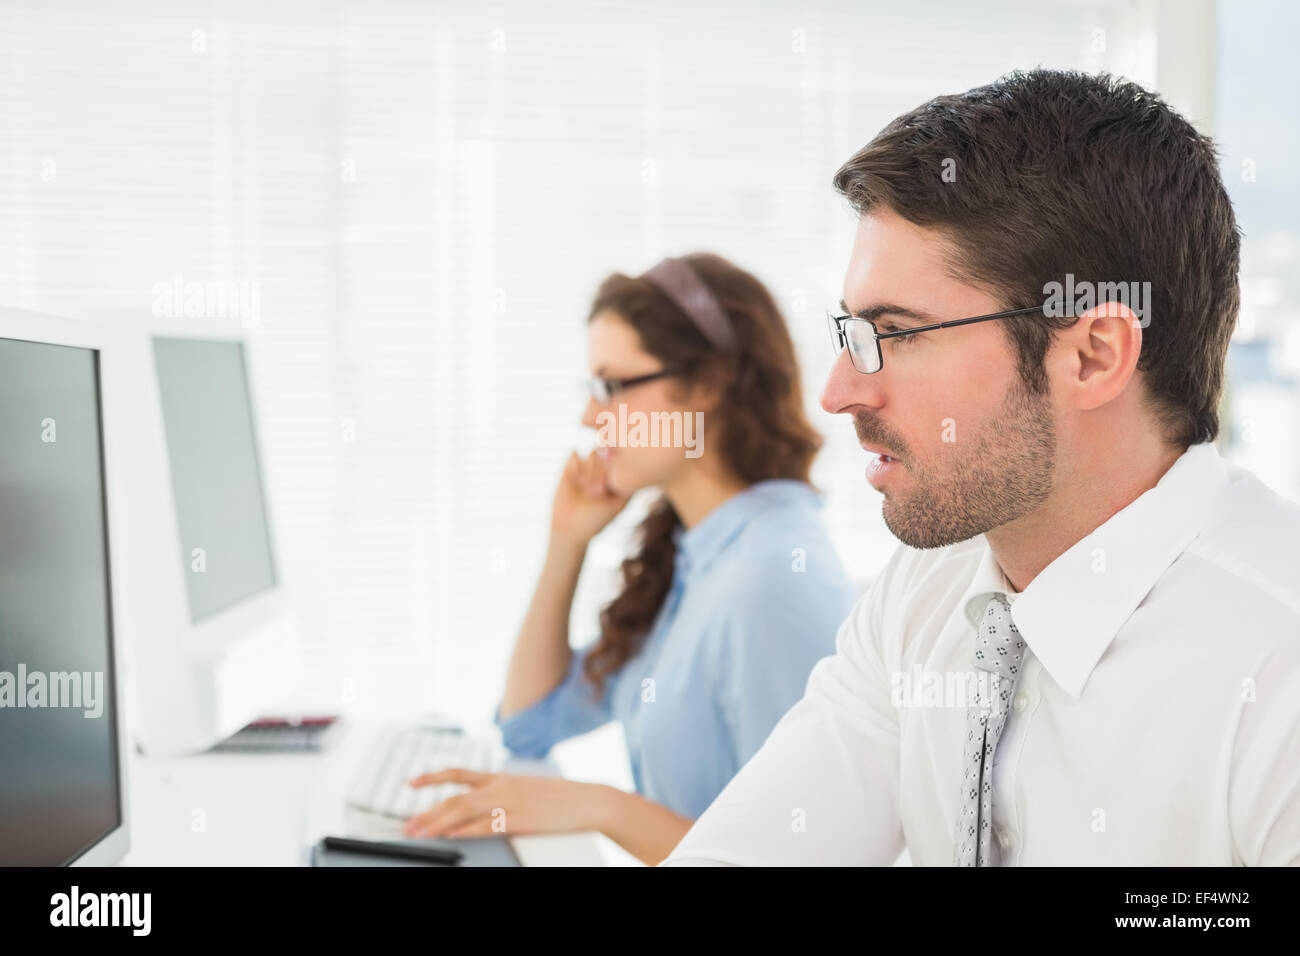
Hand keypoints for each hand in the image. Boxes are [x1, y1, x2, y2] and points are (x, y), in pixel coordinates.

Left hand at [401, 770, 608, 837]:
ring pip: (464, 811)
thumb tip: (484, 801)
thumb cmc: (561, 797)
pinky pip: (487, 825)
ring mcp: (509, 802)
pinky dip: (467, 830)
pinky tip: (452, 836)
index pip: (458, 774)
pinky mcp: (519, 819)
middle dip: (427, 813)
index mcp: (500, 778)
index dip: (433, 777)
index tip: (412, 782)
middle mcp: (500, 786)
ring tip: (420, 833)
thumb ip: (504, 792)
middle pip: (454, 798)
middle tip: (407, 826)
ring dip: (438, 824)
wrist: (588, 800)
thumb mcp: (527, 787)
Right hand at [549, 449, 629, 545]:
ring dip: (592, 468)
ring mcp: (587, 466)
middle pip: (611, 453)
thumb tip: (632, 463)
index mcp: (617, 476)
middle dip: (604, 470)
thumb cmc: (597, 519)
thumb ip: (628, 485)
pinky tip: (575, 479)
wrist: (571, 528)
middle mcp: (604, 468)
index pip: (625, 459)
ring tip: (586, 487)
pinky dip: (576, 464)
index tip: (612, 488)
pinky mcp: (571, 467)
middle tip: (597, 491)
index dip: (620, 470)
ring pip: (594, 451)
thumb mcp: (618, 505)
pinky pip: (574, 453)